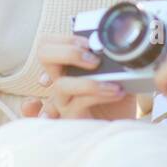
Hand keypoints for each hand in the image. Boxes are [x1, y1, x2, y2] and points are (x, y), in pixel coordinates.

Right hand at [21, 33, 136, 120]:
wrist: (122, 126)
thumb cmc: (117, 100)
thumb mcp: (119, 75)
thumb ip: (114, 61)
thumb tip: (120, 48)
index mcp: (67, 66)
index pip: (49, 44)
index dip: (65, 39)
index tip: (89, 43)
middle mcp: (60, 79)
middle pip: (44, 55)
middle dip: (68, 52)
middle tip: (94, 59)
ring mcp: (62, 99)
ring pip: (61, 84)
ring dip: (90, 82)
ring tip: (115, 84)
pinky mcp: (70, 116)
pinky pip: (78, 102)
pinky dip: (99, 95)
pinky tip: (117, 93)